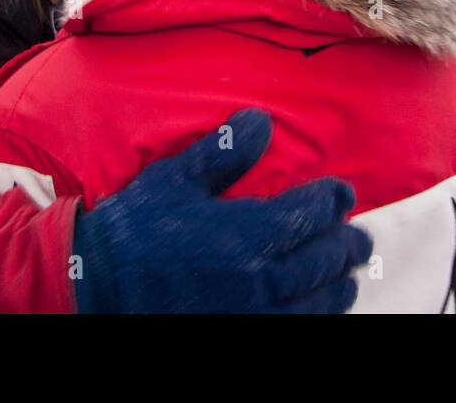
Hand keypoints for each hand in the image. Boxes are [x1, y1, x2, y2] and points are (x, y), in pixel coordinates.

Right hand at [72, 109, 371, 312]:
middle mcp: (262, 280)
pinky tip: (313, 309)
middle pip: (325, 261)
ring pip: (318, 303)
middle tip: (359, 237)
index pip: (313, 213)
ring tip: (346, 277)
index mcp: (249, 233)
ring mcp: (254, 316)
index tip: (344, 194)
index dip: (335, 200)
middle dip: (347, 245)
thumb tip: (261, 121)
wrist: (96, 286)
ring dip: (339, 286)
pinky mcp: (242, 336)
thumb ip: (224, 151)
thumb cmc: (135, 229)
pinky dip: (314, 318)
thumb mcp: (176, 179)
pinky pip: (295, 330)